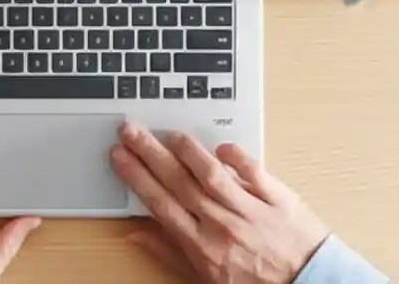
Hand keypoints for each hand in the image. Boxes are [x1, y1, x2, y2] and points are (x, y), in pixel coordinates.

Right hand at [111, 123, 329, 283]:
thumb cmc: (254, 283)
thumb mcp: (204, 278)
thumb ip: (169, 252)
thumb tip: (136, 234)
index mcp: (202, 245)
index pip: (160, 204)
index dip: (136, 177)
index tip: (120, 156)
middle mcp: (222, 225)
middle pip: (179, 183)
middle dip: (150, 154)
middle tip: (130, 130)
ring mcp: (250, 210)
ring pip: (212, 175)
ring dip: (188, 151)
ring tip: (169, 132)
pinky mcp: (278, 198)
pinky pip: (255, 173)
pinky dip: (238, 158)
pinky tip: (221, 145)